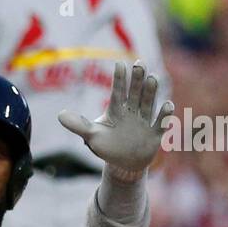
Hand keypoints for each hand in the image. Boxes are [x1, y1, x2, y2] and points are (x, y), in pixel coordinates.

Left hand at [58, 61, 173, 178]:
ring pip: (149, 103)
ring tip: (152, 78)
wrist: (124, 163)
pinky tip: (167, 105)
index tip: (120, 64)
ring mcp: (145, 121)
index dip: (119, 79)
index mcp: (117, 110)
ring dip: (151, 91)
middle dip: (137, 79)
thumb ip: (78, 125)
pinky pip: (161, 122)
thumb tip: (60, 115)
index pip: (118, 92)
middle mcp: (132, 111)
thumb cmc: (107, 146)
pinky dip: (164, 115)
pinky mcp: (155, 133)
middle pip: (135, 93)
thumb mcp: (91, 136)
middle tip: (139, 63)